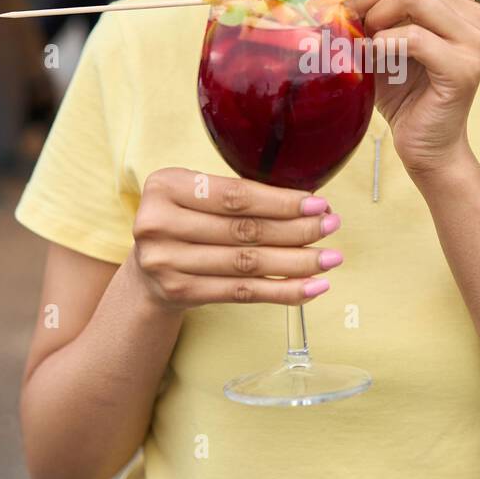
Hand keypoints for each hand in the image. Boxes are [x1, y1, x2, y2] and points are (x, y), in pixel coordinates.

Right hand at [130, 168, 341, 311]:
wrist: (148, 268)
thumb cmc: (185, 220)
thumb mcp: (195, 194)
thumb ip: (237, 194)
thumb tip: (309, 204)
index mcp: (165, 185)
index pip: (234, 196)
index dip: (281, 202)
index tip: (318, 204)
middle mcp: (158, 223)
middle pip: (243, 230)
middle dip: (296, 230)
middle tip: (331, 226)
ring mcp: (166, 261)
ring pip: (247, 263)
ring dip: (296, 263)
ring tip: (330, 259)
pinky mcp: (180, 292)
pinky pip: (242, 292)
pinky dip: (282, 291)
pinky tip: (312, 287)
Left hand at [337, 0, 479, 179]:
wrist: (426, 145)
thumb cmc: (402, 91)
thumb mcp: (379, 39)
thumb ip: (365, 8)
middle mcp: (472, 12)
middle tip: (345, 25)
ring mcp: (474, 39)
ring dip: (375, 19)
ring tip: (363, 43)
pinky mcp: (465, 67)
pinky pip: (414, 38)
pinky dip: (384, 45)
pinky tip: (372, 58)